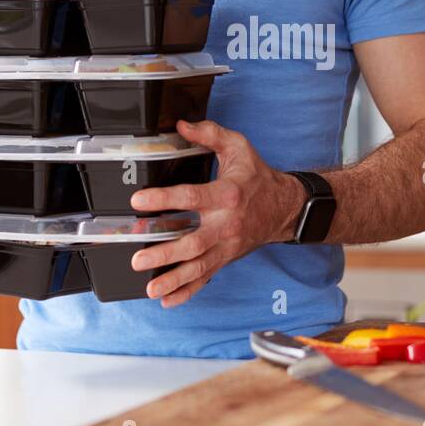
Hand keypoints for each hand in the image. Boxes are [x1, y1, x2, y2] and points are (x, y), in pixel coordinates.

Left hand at [128, 119, 303, 307]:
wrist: (286, 207)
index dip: (164, 199)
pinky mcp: (226, 258)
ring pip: (199, 267)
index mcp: (227, 195)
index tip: (139, 201)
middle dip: (165, 253)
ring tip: (150, 288)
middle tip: (139, 257)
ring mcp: (227, 246)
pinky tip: (168, 300)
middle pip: (193, 242)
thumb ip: (210, 134)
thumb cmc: (258, 177)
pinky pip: (207, 278)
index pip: (192, 197)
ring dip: (173, 279)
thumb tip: (182, 125)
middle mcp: (227, 224)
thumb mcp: (238, 147)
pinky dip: (187, 292)